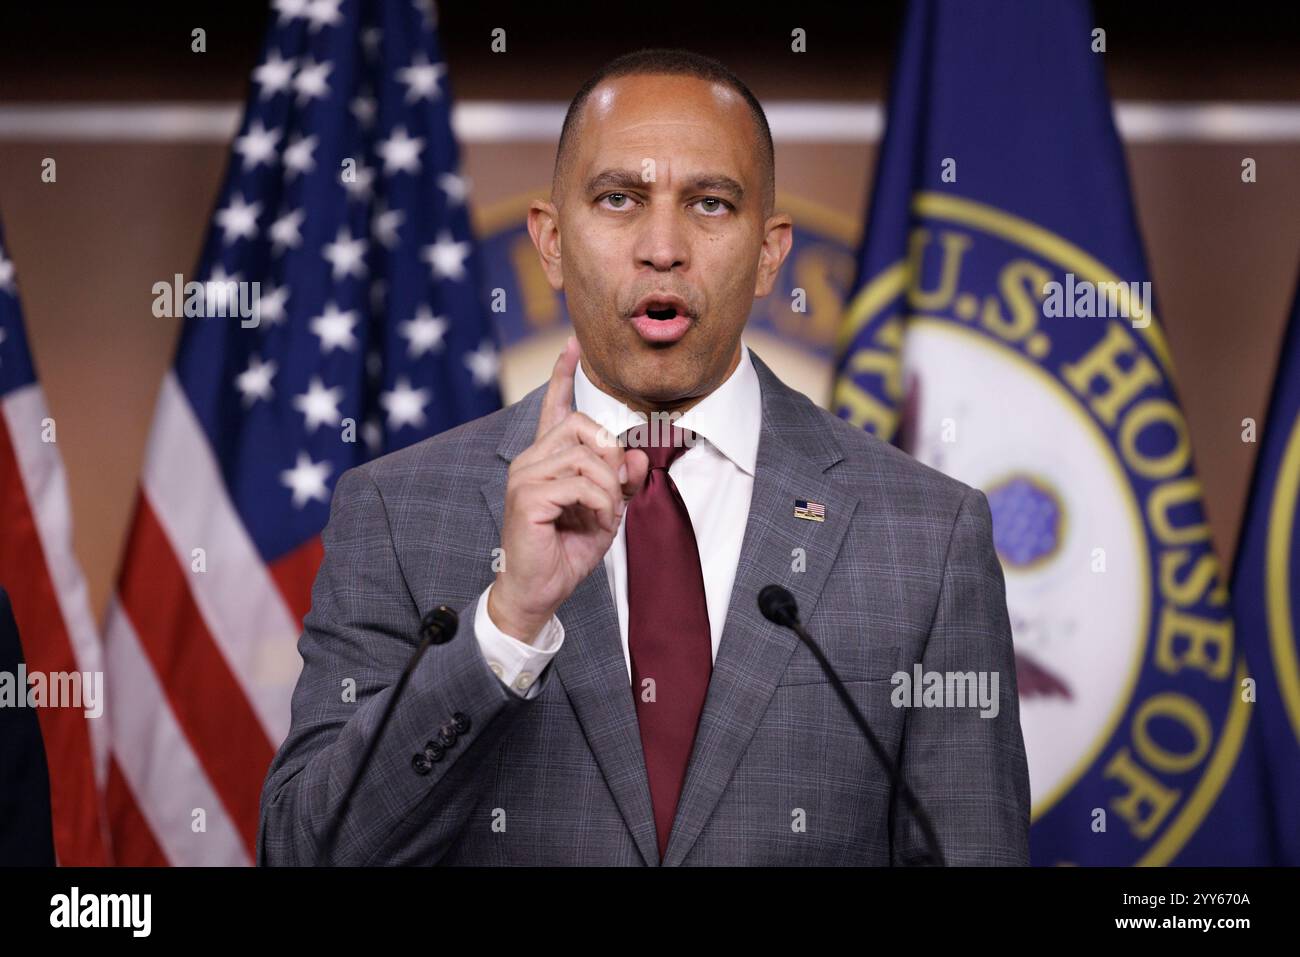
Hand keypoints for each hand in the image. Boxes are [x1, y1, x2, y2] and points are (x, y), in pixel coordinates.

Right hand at [488, 336, 649, 642]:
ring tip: (607, 515)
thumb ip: (623, 482)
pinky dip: (603, 504)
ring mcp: (525, 476)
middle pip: (582, 426)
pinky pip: (582, 483)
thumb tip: (639, 453)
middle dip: (612, 455)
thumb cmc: (566, 552)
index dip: (564, 375)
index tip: (574, 346)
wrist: (538, 591)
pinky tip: (599, 522)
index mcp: (546, 459)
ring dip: (610, 488)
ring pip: (587, 456)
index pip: (554, 407)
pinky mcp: (528, 496)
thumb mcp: (607, 512)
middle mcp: (530, 460)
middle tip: (618, 490)